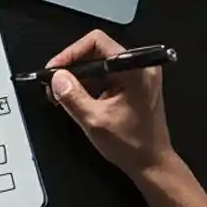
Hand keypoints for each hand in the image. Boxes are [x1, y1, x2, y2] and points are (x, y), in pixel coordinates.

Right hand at [46, 30, 174, 178]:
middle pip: (97, 52)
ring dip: (78, 78)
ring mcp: (138, 76)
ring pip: (99, 64)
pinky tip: (75, 99)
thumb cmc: (129, 144)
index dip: (71, 53)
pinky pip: (105, 76)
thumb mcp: (94, 121)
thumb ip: (72, 96)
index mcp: (135, 70)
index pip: (97, 42)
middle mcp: (140, 67)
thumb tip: (55, 77)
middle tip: (53, 85)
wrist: (153, 164)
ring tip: (60, 95)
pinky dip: (88, 85)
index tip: (54, 71)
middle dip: (72, 67)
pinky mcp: (134, 86)